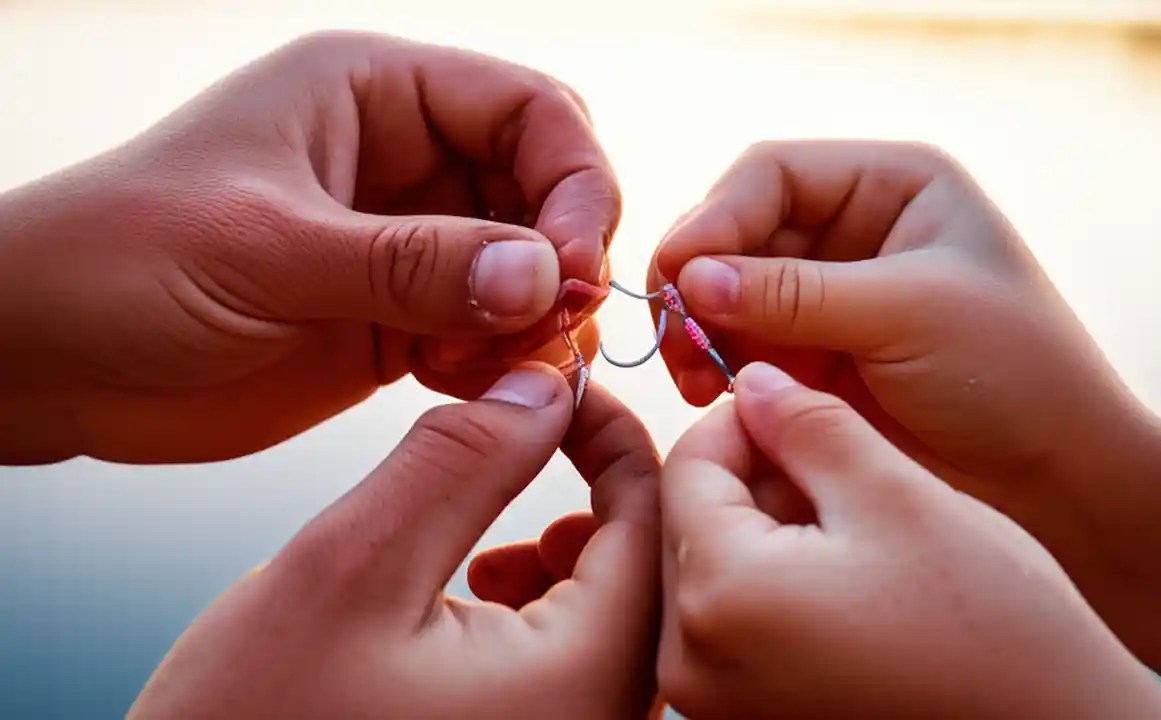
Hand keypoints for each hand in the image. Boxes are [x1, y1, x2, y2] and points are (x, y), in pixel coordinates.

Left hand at [0, 31, 615, 463]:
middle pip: (545, 191)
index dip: (574, 182)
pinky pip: (488, 333)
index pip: (531, 110)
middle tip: (553, 327)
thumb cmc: (120, 261)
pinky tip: (461, 385)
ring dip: (538, 321)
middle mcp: (405, 162)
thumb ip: (411, 262)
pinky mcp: (397, 321)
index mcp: (376, 95)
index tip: (574, 268)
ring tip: (501, 365)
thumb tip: (545, 277)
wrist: (46, 357)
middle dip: (563, 259)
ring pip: (528, 270)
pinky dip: (500, 361)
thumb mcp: (267, 247)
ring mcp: (405, 245)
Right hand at [128, 364, 660, 719]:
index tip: (559, 385)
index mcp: (582, 683)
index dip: (614, 435)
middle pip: (648, 573)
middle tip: (526, 439)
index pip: (654, 525)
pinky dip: (547, 611)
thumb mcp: (351, 567)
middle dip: (594, 492)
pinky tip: (480, 597)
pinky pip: (579, 667)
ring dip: (568, 553)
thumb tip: (545, 381)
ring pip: (615, 619)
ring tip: (492, 540)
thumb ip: (462, 462)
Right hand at [654, 141, 1160, 718]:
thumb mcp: (905, 313)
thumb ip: (793, 293)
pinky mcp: (816, 361)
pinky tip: (713, 396)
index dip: (716, 219)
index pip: (771, 176)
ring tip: (693, 377)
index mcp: (892, 186)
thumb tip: (689, 278)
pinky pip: (742, 348)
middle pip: (739, 232)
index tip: (680, 276)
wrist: (1060, 481)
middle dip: (700, 280)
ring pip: (729, 293)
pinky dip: (717, 367)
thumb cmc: (1014, 375)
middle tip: (674, 336)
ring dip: (699, 329)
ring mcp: (831, 299)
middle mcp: (855, 232)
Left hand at [657, 363, 1160, 719]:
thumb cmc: (991, 626)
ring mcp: (718, 703)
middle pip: (693, 522)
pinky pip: (735, 627)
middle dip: (756, 479)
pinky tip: (851, 579)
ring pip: (714, 571)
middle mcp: (694, 664)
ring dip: (768, 532)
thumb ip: (808, 425)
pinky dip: (776, 587)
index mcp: (718, 598)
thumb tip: (752, 384)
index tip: (800, 407)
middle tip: (841, 468)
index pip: (688, 466)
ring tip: (856, 526)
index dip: (744, 419)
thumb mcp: (895, 495)